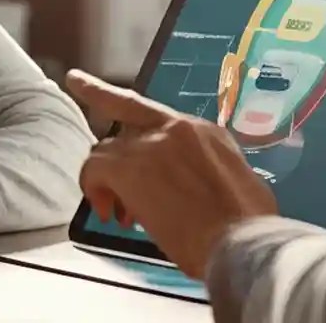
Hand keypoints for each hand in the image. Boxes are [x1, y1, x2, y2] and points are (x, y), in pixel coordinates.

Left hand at [66, 70, 276, 278]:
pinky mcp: (129, 167)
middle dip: (98, 93)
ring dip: (107, 178)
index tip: (106, 87)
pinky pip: (94, 168)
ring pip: (108, 148)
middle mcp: (177, 128)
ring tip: (116, 209)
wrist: (242, 242)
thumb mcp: (240, 184)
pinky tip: (106, 212)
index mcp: (205, 133)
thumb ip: (211, 171)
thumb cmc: (249, 227)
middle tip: (76, 81)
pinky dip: (94, 189)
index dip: (132, 105)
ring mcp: (151, 144)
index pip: (159, 113)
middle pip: (125, 107)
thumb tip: (201, 187)